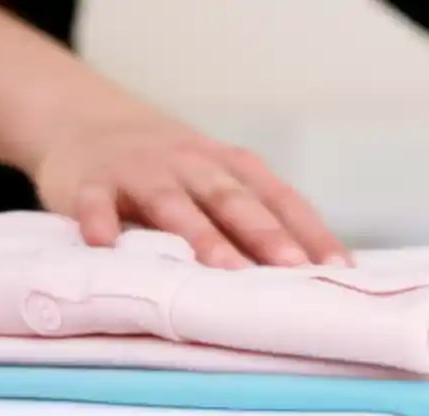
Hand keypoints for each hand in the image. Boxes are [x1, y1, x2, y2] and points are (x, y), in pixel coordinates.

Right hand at [30, 106, 348, 268]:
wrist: (89, 123)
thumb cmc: (174, 174)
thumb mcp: (219, 185)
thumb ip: (257, 222)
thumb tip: (316, 277)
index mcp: (233, 169)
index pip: (281, 200)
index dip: (310, 233)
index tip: (339, 270)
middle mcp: (193, 165)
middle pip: (233, 200)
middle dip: (265, 234)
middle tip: (292, 269)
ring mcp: (141, 171)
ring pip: (173, 204)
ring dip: (199, 235)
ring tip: (223, 268)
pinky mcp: (91, 182)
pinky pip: (95, 202)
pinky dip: (99, 220)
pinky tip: (105, 244)